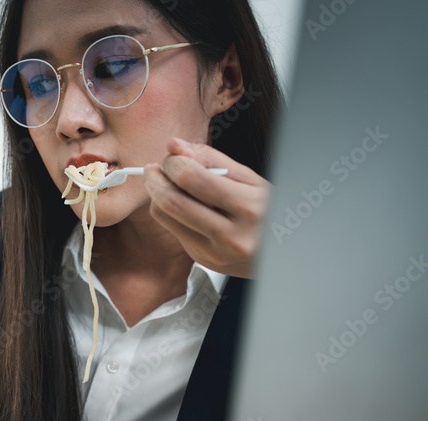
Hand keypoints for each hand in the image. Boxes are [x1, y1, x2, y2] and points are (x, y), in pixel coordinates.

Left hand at [144, 137, 269, 278]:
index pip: (192, 180)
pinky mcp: (203, 260)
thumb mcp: (250, 179)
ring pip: (166, 217)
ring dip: (157, 195)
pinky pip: (174, 230)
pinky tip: (182, 204)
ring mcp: (214, 253)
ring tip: (163, 182)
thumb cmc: (268, 210)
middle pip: (172, 201)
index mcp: (249, 208)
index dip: (173, 163)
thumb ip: (211, 159)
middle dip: (156, 179)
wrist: (281, 252)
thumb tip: (174, 145)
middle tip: (154, 168)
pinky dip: (171, 213)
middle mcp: (231, 236)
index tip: (172, 156)